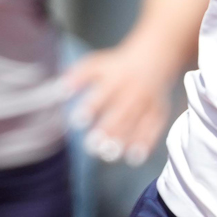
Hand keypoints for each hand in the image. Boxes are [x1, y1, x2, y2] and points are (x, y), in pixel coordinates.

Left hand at [65, 42, 180, 165]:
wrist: (154, 58)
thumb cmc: (116, 66)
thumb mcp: (96, 64)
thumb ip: (77, 77)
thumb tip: (57, 91)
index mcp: (115, 78)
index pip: (101, 94)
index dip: (90, 107)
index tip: (78, 120)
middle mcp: (132, 91)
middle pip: (120, 112)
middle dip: (107, 129)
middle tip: (92, 146)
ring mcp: (147, 102)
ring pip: (135, 123)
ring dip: (123, 139)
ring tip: (110, 154)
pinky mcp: (158, 112)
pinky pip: (154, 129)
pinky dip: (145, 143)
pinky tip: (134, 158)